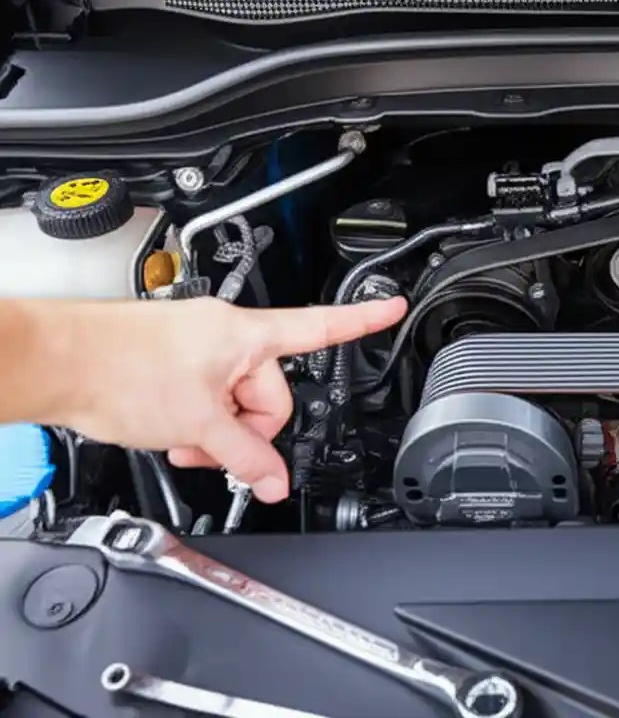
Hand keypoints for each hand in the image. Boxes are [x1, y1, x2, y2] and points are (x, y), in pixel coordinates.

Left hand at [46, 297, 405, 501]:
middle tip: (213, 447)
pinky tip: (169, 433)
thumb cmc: (118, 371)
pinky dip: (194, 422)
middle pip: (269, 395)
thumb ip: (246, 458)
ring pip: (234, 403)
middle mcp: (225, 334)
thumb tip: (275, 482)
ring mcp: (198, 347)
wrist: (56, 364)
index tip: (392, 307)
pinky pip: (206, 397)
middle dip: (246, 429)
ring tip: (181, 441)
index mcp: (246, 335)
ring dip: (215, 432)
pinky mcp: (174, 360)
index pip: (321, 326)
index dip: (362, 319)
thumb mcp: (198, 427)